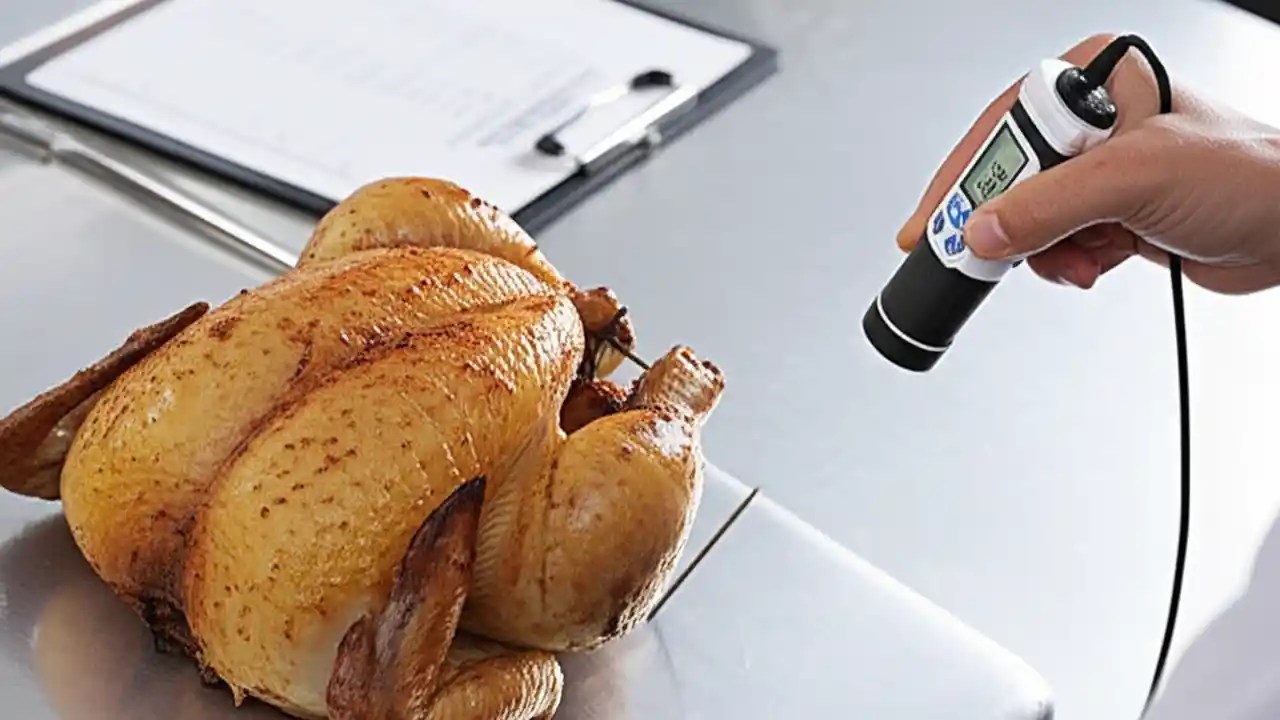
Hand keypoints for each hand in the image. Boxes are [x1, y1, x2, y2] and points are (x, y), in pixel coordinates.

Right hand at [896, 34, 1279, 293]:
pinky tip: (1096, 263)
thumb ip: (1051, 206)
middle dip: (1015, 224)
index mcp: (1093, 80)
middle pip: (1009, 179)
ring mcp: (1099, 170)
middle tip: (994, 254)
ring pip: (1028, 219)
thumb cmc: (1247, 177)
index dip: (969, 182)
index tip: (940, 226)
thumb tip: (984, 232)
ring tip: (1080, 258)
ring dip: (1046, 252)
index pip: (1002, 129)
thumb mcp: (1135, 179)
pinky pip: (1055, 242)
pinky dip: (1067, 263)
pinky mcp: (1109, 212)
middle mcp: (1092, 120)